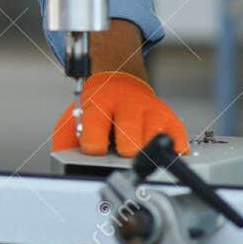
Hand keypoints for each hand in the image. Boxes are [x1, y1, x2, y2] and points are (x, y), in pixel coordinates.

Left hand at [50, 71, 188, 156]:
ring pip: (155, 134)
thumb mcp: (73, 118)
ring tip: (139, 157)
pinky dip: (174, 150)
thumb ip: (66, 141)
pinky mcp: (169, 118)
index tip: (96, 151)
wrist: (119, 80)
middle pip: (130, 130)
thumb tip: (65, 163)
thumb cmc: (96, 108)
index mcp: (99, 103)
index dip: (95, 141)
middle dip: (127, 147)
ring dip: (148, 150)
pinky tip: (165, 155)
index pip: (96, 123)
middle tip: (123, 154)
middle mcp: (127, 104)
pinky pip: (177, 137)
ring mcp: (151, 111)